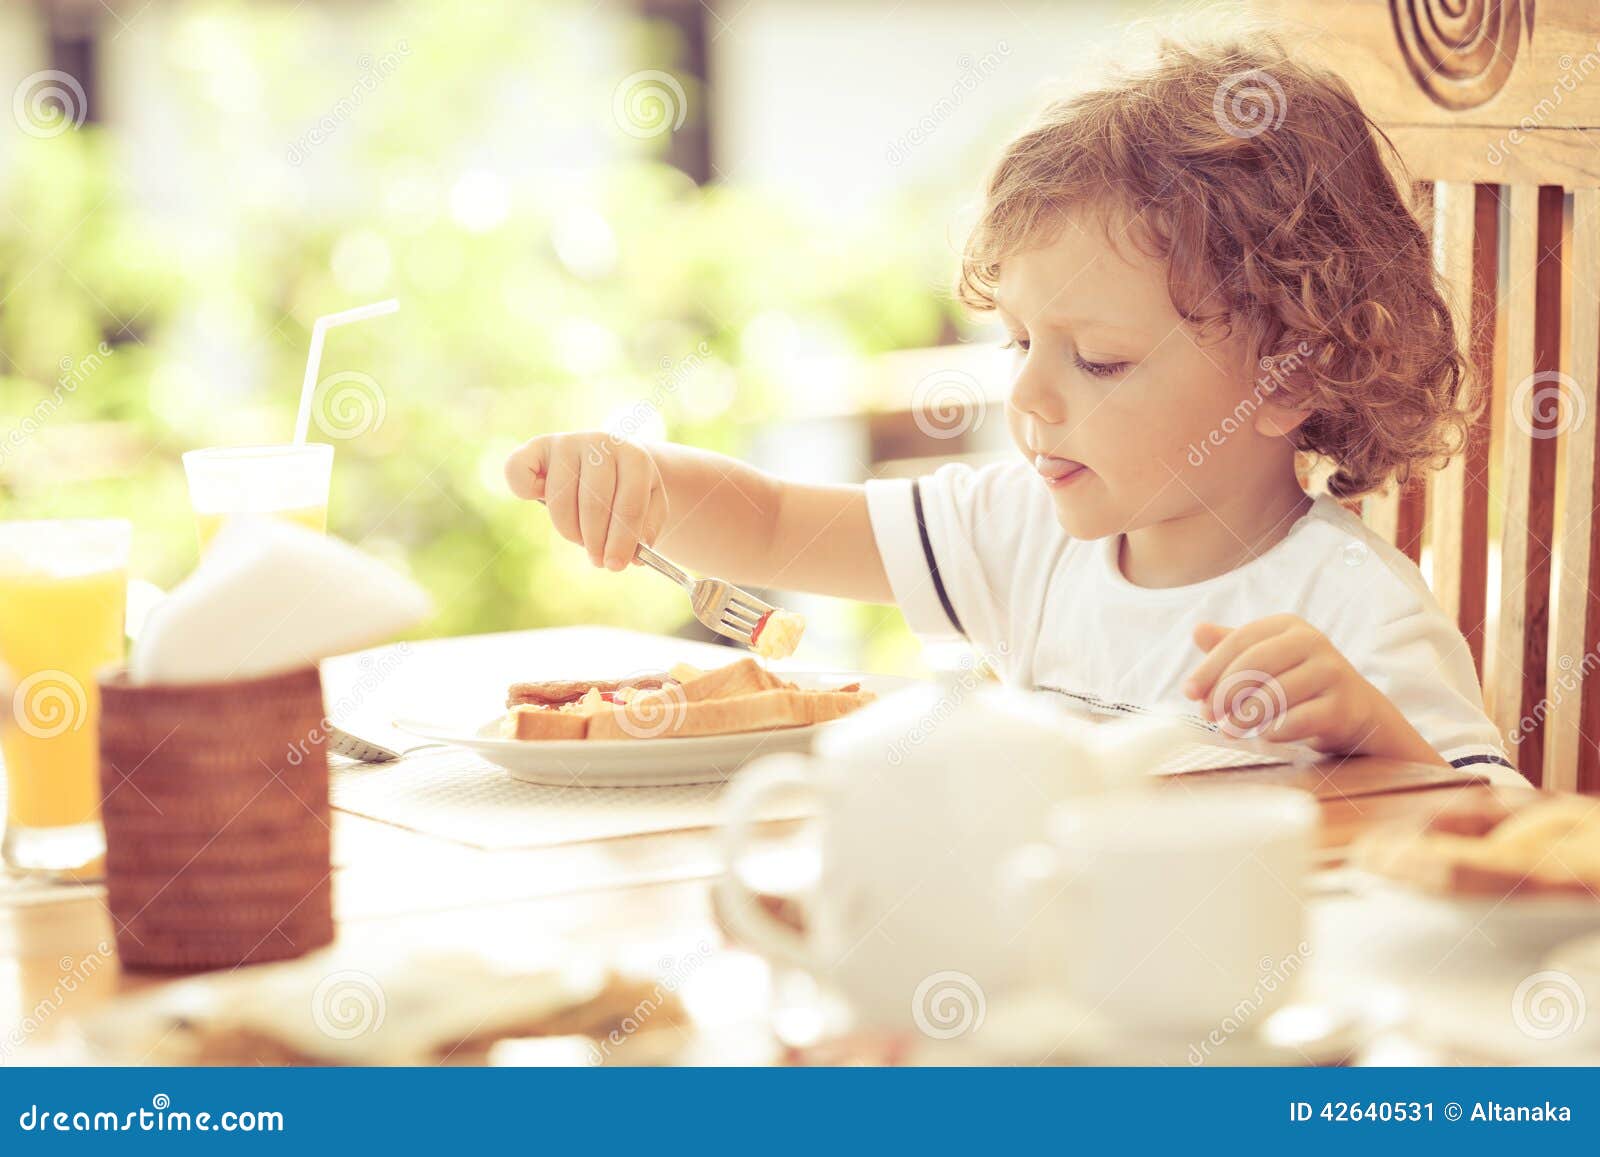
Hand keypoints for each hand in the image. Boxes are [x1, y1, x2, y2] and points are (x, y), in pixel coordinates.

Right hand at [504, 432, 667, 570]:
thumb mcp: (649, 508)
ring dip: (569, 529)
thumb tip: (629, 557)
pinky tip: (539, 497)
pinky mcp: (539, 446)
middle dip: (595, 540)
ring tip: (581, 538)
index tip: (615, 565)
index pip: (629, 505)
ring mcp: (568, 442)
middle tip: (597, 559)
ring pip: (560, 497)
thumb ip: (644, 532)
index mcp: (636, 458)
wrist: (612, 458)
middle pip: (593, 503)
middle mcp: (601, 443)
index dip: (621, 541)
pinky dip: (524, 489)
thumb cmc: (630, 489)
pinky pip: (518, 469)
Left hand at [1181, 614, 1382, 753]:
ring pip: (1274, 693)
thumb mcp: (1266, 660)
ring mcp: (1332, 672)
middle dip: (1224, 692)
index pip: (1239, 641)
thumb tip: (1197, 630)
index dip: (1209, 668)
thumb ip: (1231, 646)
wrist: (1355, 714)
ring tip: (1229, 730)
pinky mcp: (1343, 705)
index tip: (1189, 693)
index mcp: (1288, 626)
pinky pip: (1298, 719)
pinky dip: (1275, 730)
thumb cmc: (1299, 684)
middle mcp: (1313, 641)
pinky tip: (1265, 735)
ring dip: (1244, 716)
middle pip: (1255, 663)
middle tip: (1208, 716)